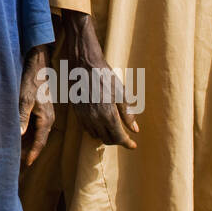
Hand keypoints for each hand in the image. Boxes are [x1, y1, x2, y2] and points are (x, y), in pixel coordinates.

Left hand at [19, 44, 53, 165]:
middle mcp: (48, 119)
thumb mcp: (24, 98)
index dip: (32, 154)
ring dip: (28, 143)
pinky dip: (28, 134)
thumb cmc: (31, 80)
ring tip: (16, 154)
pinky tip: (18, 137)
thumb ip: (21, 117)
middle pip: (38, 141)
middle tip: (18, 163)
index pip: (39, 142)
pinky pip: (35, 127)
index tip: (26, 165)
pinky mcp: (41, 110)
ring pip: (36, 135)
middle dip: (29, 151)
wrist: (38, 64)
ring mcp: (46, 115)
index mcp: (46, 119)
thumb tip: (18, 135)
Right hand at [58, 10, 137, 148]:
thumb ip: (128, 114)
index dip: (127, 144)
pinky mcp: (76, 112)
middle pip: (107, 140)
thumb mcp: (121, 93)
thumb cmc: (105, 76)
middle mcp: (95, 119)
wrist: (83, 65)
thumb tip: (135, 130)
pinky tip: (100, 123)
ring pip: (95, 135)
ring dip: (105, 135)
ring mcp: (84, 116)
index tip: (133, 145)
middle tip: (124, 136)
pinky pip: (86, 128)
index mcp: (108, 115)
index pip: (119, 138)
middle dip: (117, 140)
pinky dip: (95, 130)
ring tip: (112, 130)